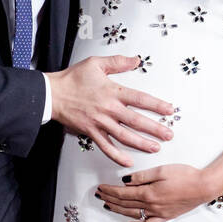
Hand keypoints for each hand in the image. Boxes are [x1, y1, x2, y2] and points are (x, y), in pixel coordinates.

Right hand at [48, 55, 174, 166]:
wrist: (53, 94)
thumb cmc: (72, 79)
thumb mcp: (96, 64)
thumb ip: (117, 62)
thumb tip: (136, 60)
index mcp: (112, 92)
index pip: (140, 99)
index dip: (156, 105)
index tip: (169, 110)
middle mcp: (108, 109)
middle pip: (136, 121)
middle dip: (155, 129)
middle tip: (168, 135)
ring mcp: (100, 123)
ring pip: (124, 136)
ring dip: (141, 143)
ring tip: (155, 148)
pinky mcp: (91, 132)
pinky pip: (106, 146)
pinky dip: (117, 155)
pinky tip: (128, 161)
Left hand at [97, 163, 211, 221]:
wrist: (203, 187)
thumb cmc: (185, 175)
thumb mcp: (161, 170)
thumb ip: (141, 177)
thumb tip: (125, 182)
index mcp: (148, 193)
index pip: (123, 193)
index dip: (110, 190)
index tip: (101, 187)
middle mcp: (151, 205)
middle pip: (125, 204)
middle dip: (110, 199)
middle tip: (99, 195)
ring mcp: (158, 213)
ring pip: (133, 213)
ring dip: (118, 210)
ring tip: (108, 205)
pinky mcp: (166, 217)